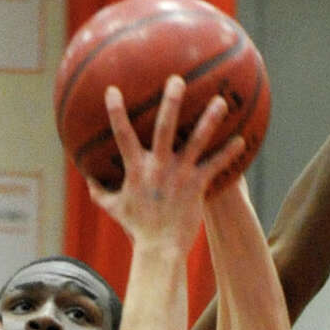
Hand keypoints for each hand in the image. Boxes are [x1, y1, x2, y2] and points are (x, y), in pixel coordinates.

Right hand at [85, 78, 245, 254]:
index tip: (112, 90)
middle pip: (164, 128)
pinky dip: (228, 154)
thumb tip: (88, 180)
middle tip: (177, 80)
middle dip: (171, 103)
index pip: (122, 136)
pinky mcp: (196, 186)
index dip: (116, 113)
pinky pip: (215, 166)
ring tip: (221, 102)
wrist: (159, 249)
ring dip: (209, 120)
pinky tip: (242, 140)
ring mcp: (179, 175)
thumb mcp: (114, 208)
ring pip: (196, 141)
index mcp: (136, 169)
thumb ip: (100, 192)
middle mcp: (158, 167)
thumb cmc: (137, 228)